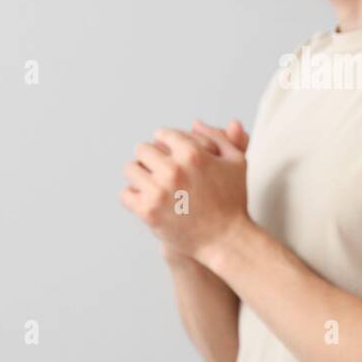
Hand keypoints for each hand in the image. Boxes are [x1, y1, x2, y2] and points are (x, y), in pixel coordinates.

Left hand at [121, 119, 250, 257]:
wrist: (226, 240)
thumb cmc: (233, 201)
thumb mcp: (236, 162)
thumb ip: (219, 137)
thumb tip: (195, 122)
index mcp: (193, 153)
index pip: (162, 134)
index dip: (165, 143)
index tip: (168, 154)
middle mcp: (174, 169)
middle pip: (142, 149)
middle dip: (150, 158)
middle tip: (157, 170)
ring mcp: (159, 191)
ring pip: (130, 169)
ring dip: (139, 175)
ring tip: (150, 183)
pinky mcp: (148, 212)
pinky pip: (125, 194)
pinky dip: (133, 197)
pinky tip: (146, 200)